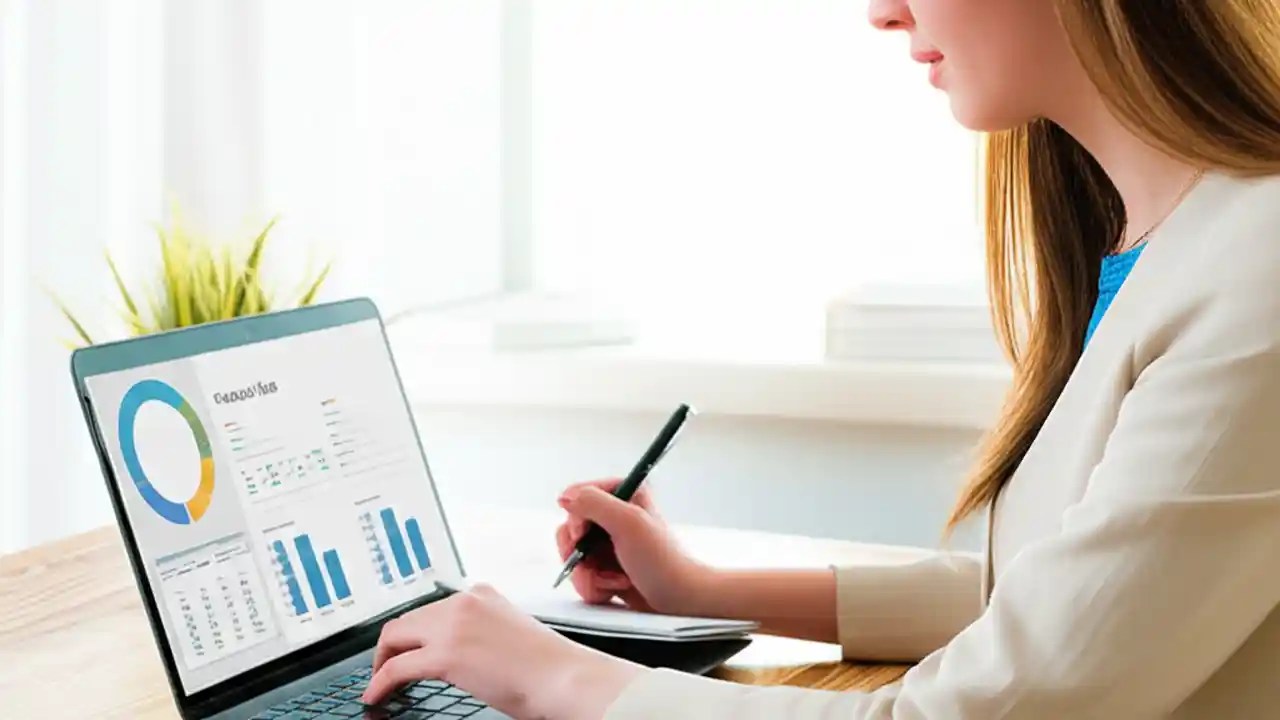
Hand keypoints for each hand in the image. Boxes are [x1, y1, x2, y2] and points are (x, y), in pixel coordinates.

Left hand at [364, 584, 641, 719]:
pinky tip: (376, 696)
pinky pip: (396, 668)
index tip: (406, 646)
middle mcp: (464, 602)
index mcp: (482, 594)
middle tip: (386, 666)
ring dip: (382, 661)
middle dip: (392, 645)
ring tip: (380, 683)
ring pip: (395, 637)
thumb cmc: (550, 667)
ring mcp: (452, 625)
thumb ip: (482, 632)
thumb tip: (462, 653)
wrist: (565, 678)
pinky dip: (380, 683)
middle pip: (408, 619)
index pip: (433, 608)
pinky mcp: (445, 654)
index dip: (414, 631)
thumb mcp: (510, 634)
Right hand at [555, 479, 711, 615]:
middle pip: (569, 530)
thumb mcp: (628, 523)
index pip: (577, 497)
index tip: (583, 536)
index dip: (575, 519)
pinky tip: (618, 588)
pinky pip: (583, 577)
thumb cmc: (662, 561)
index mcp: (623, 494)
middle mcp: (615, 516)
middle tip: (595, 564)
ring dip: (590, 575)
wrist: (680, 600)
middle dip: (580, 554)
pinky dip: (597, 587)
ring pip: (574, 558)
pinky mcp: (607, 568)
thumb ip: (594, 504)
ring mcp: (609, 544)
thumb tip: (564, 498)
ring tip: (616, 580)